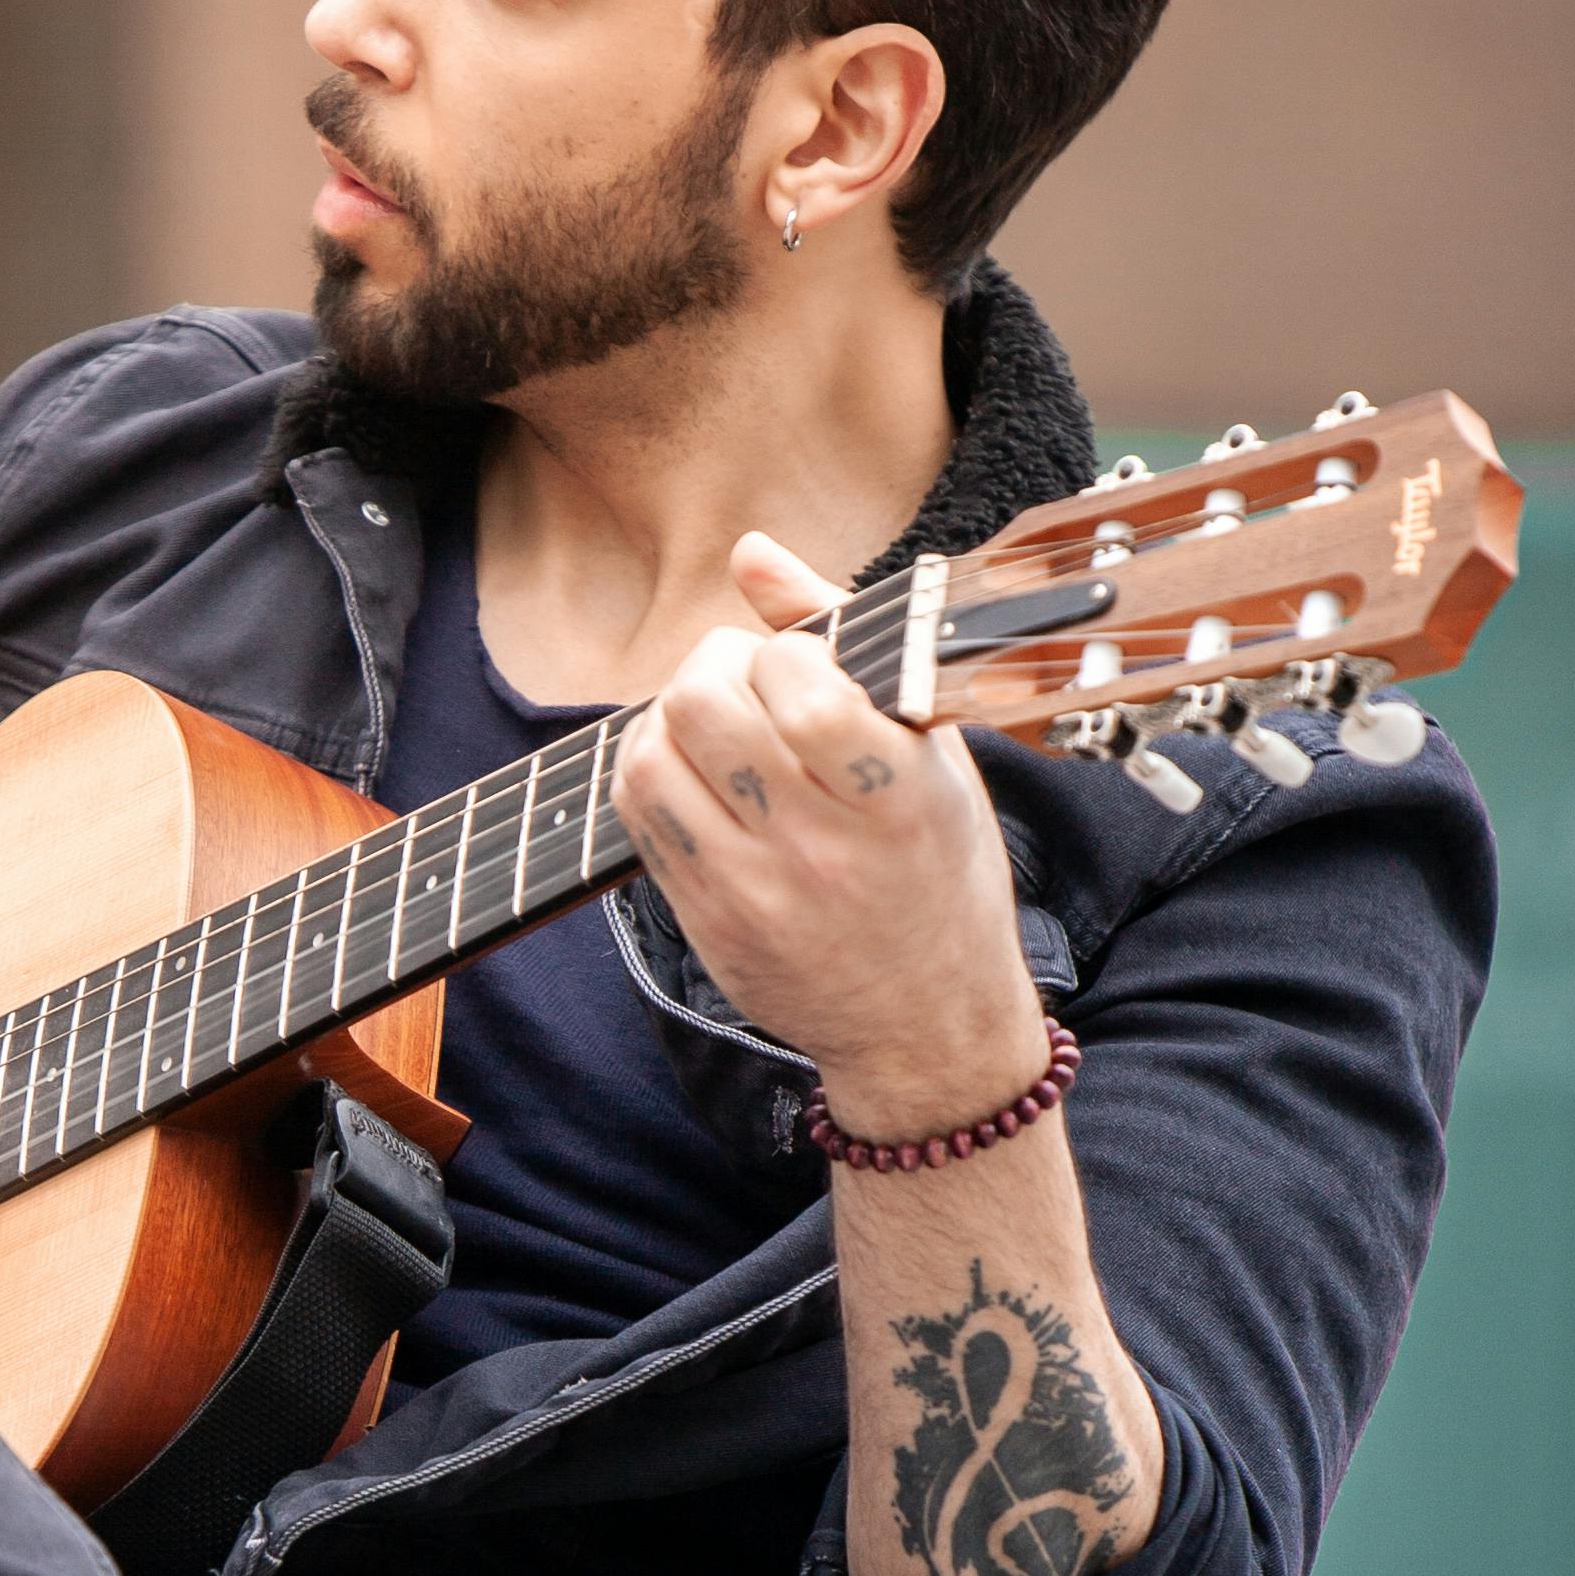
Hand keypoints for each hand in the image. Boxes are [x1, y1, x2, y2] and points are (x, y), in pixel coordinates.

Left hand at [607, 534, 1047, 1129]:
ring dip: (668, 717)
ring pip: (650, 758)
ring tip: (713, 725)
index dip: (780, 652)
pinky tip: (690, 771)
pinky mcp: (706, 921)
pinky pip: (636, 815)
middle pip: (703, 707)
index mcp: (901, 797)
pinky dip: (648, 769)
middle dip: (710, 666)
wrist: (924, 1025)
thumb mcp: (934, 753)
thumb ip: (848, 638)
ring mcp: (755, 891)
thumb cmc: (938, 867)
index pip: (800, 686)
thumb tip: (750, 550)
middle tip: (739, 680)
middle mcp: (824, 847)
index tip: (799, 666)